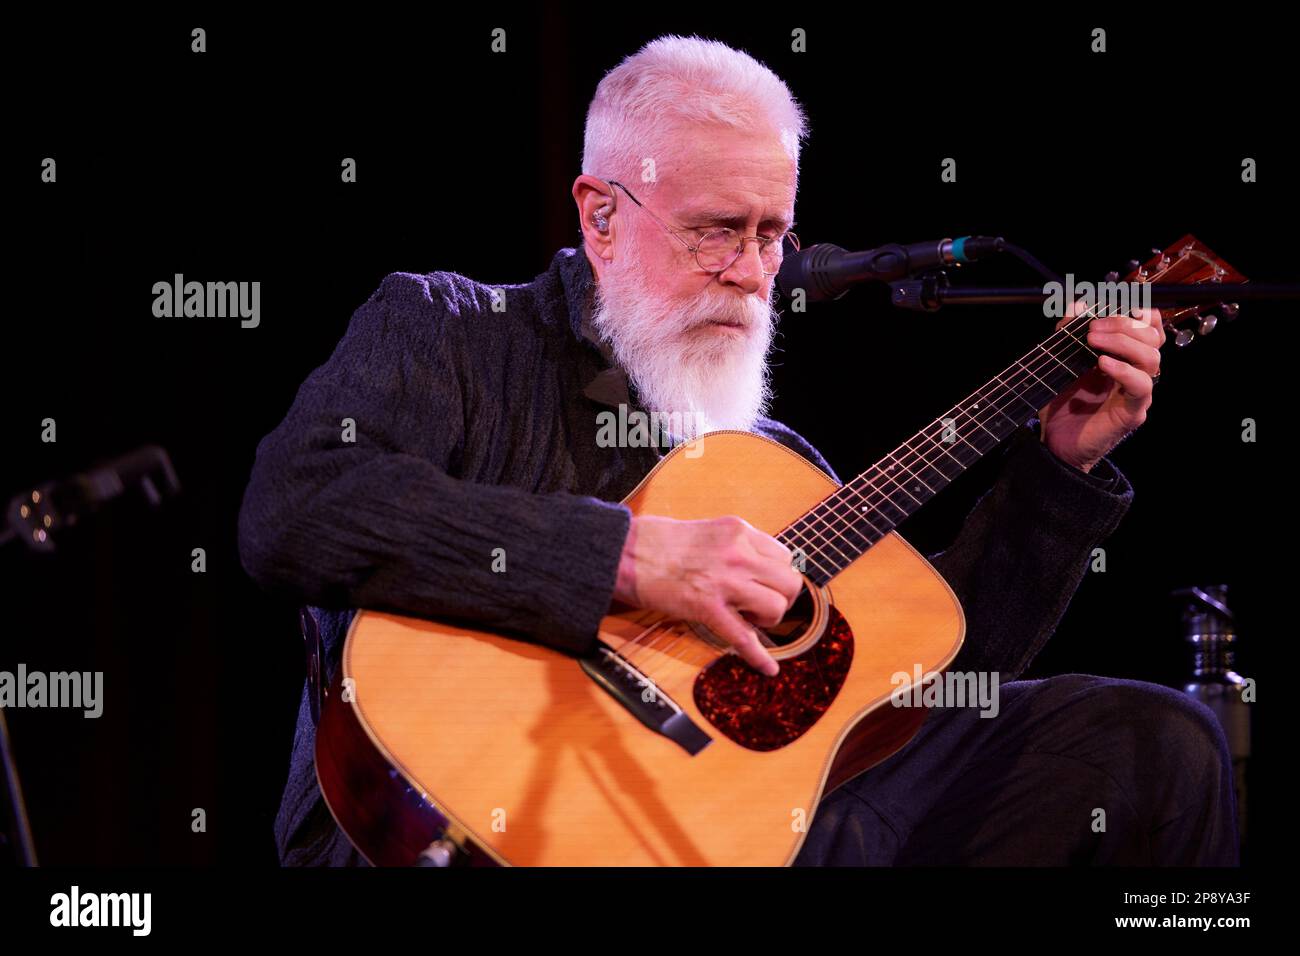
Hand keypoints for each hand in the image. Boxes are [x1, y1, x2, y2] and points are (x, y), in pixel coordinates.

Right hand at [612, 514, 802, 675]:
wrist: (627, 553)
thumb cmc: (658, 541)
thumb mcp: (709, 530)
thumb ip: (736, 546)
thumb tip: (757, 568)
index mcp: (738, 531)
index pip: (783, 556)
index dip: (776, 575)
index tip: (764, 584)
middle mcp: (738, 553)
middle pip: (788, 581)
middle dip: (781, 597)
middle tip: (761, 604)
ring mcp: (725, 581)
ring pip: (776, 606)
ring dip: (767, 618)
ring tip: (749, 618)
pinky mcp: (708, 607)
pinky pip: (744, 637)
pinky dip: (759, 656)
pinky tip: (768, 668)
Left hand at [1039, 301, 1164, 472]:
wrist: (1054, 442)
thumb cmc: (1061, 402)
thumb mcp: (1059, 361)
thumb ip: (1067, 334)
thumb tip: (1077, 305)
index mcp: (1125, 356)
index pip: (1148, 326)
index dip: (1138, 310)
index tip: (1115, 301)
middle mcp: (1136, 372)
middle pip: (1152, 337)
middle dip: (1123, 324)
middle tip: (1092, 328)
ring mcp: (1137, 392)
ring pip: (1152, 357)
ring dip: (1123, 342)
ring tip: (1093, 340)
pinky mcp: (1132, 412)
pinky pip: (1141, 386)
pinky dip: (1124, 370)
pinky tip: (1102, 363)